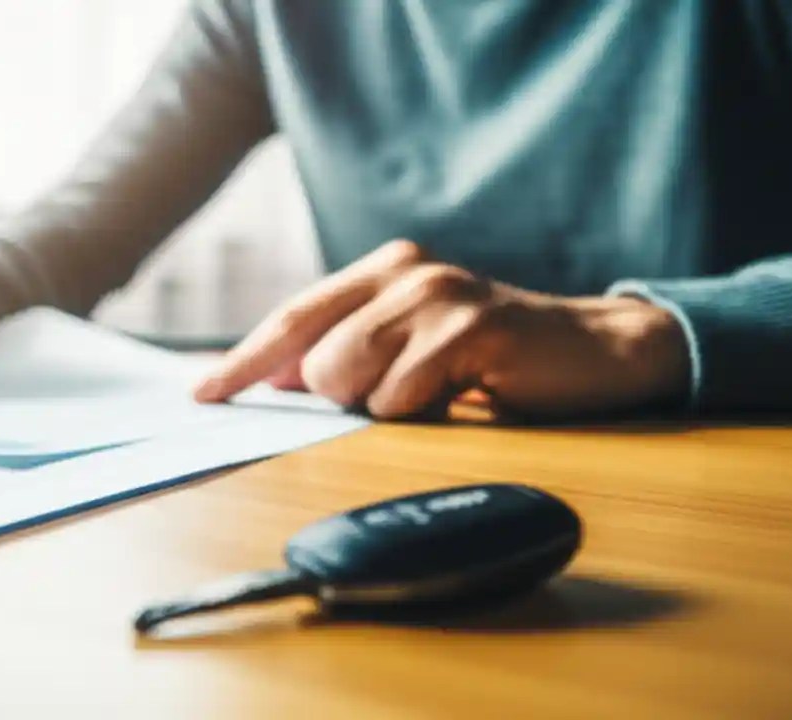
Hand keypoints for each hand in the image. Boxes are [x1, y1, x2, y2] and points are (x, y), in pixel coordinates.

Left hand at [194, 240, 688, 418]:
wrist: (590, 351)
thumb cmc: (487, 358)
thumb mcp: (405, 349)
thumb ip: (341, 353)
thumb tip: (267, 379)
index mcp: (379, 272)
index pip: (289, 317)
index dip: (241, 360)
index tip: (200, 393)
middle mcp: (402, 271)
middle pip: (309, 351)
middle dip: (333, 393)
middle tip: (392, 393)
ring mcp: (437, 294)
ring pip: (347, 373)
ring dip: (380, 403)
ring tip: (431, 389)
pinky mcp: (473, 325)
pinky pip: (401, 394)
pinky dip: (421, 411)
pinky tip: (460, 392)